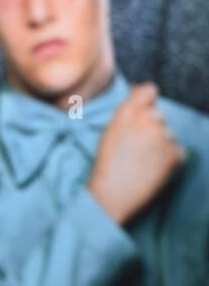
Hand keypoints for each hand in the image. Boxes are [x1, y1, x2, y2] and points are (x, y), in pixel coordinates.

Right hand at [86, 83, 185, 223]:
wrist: (112, 195)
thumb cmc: (107, 166)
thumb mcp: (110, 131)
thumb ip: (126, 112)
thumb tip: (139, 93)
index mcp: (127, 112)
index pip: (149, 90)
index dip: (148, 99)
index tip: (145, 109)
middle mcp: (148, 119)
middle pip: (158, 115)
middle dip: (152, 128)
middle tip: (138, 148)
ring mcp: (163, 135)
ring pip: (168, 134)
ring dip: (160, 145)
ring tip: (144, 162)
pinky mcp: (175, 153)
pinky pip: (177, 152)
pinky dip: (169, 160)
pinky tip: (153, 170)